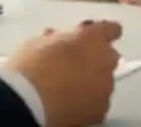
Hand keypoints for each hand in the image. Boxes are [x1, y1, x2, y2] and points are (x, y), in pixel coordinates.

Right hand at [5, 21, 122, 126]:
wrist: (29, 102)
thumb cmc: (31, 66)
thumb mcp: (40, 42)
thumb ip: (57, 40)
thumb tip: (58, 42)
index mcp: (94, 39)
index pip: (111, 29)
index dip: (100, 33)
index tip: (90, 38)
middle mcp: (106, 62)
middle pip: (108, 57)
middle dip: (94, 59)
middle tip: (72, 65)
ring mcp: (105, 88)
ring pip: (104, 81)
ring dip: (91, 81)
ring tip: (68, 88)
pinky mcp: (100, 111)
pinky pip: (96, 103)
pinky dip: (86, 102)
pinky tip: (69, 104)